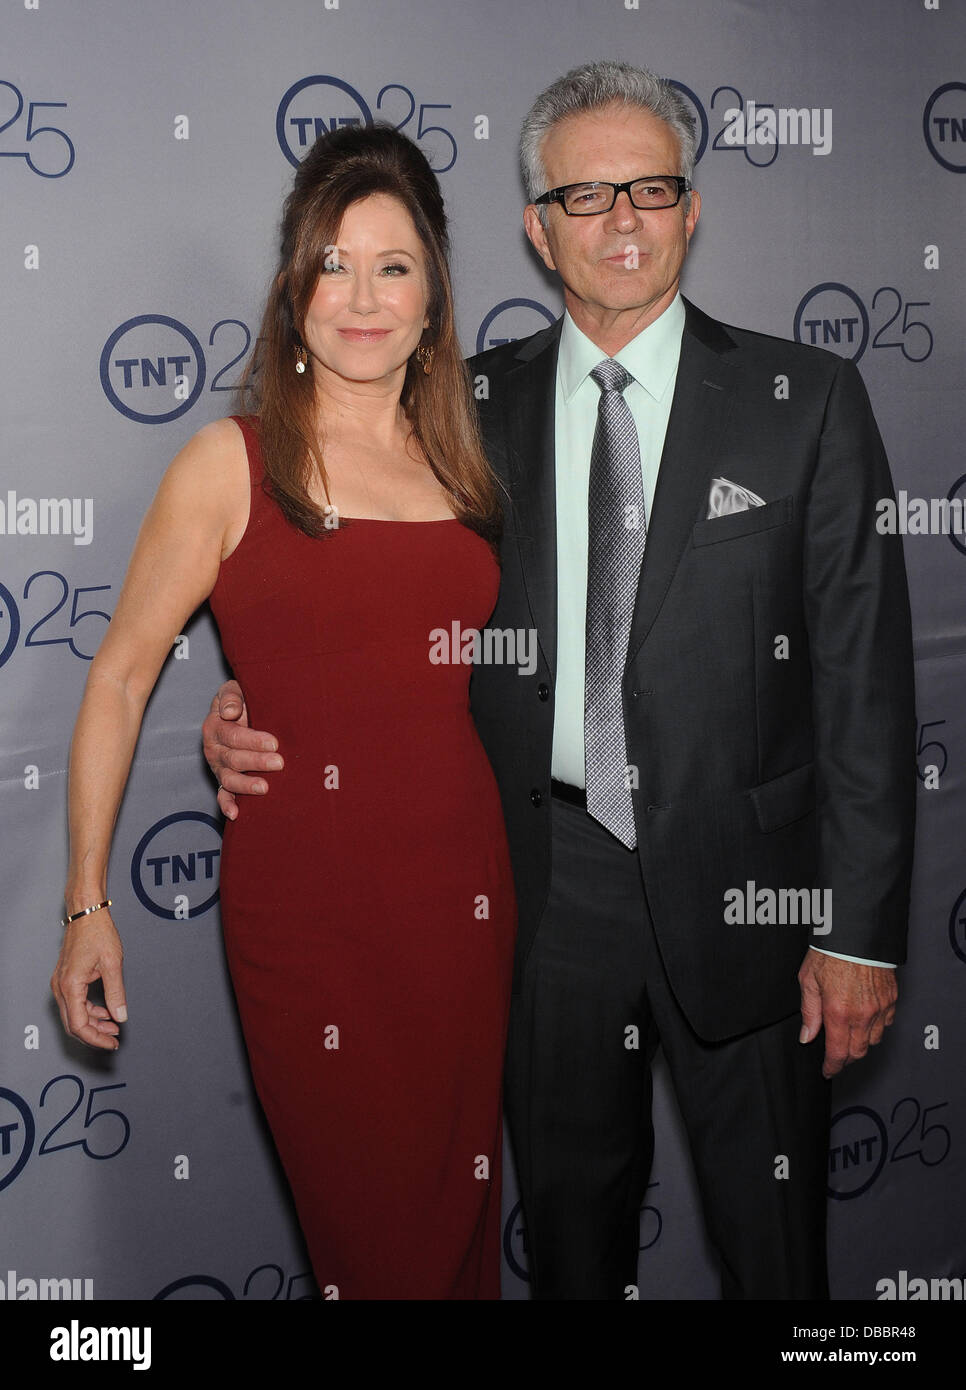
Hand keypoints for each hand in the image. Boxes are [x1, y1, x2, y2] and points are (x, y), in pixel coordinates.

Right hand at [51, 912, 126, 1050]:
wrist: (86, 913)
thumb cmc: (97, 933)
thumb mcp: (113, 964)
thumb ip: (116, 993)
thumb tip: (120, 1016)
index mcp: (70, 986)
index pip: (78, 1025)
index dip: (96, 1038)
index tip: (112, 1042)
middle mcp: (60, 987)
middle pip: (73, 1024)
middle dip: (94, 1034)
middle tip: (114, 1039)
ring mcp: (60, 983)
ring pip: (73, 1014)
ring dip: (93, 1023)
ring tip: (114, 1026)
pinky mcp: (65, 979)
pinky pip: (74, 1003)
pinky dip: (89, 1011)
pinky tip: (105, 1011)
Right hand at [202, 679, 282, 819]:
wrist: (236, 712)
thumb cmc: (240, 700)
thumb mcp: (233, 690)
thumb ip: (231, 696)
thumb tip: (230, 712)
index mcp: (215, 726)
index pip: (232, 735)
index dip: (253, 740)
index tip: (274, 743)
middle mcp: (214, 749)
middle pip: (233, 758)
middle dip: (256, 761)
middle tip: (279, 762)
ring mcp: (219, 767)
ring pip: (230, 779)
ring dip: (246, 784)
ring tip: (265, 787)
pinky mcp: (224, 780)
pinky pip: (223, 795)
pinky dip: (227, 805)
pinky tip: (235, 814)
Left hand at [798, 949, 897, 1078]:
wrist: (857, 932)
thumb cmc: (831, 952)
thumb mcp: (808, 980)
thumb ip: (809, 1012)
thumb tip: (807, 1037)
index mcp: (838, 1012)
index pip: (838, 1053)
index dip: (832, 1067)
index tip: (828, 1071)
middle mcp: (862, 1014)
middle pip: (858, 1051)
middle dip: (846, 1058)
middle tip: (836, 1057)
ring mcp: (880, 1007)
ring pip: (874, 1040)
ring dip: (861, 1044)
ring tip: (849, 1038)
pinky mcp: (892, 998)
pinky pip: (887, 1023)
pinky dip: (877, 1027)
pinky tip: (866, 1020)